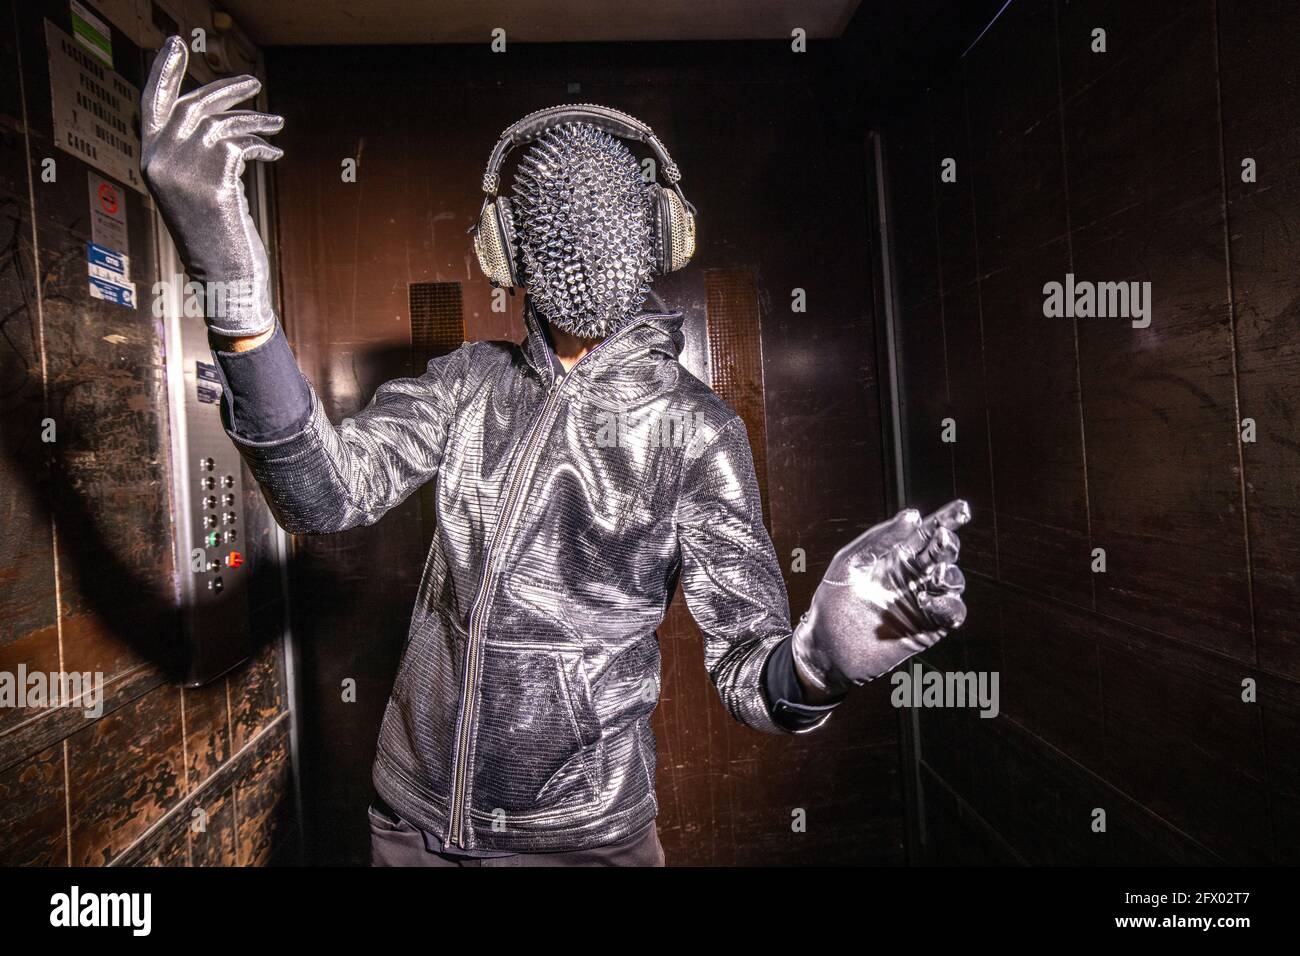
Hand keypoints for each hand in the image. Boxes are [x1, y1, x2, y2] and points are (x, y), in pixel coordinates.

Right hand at [141, 36, 283, 336]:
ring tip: (277, 124)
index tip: (176, 43)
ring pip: (221, 122)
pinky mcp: (213, 180)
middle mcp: (159, 161)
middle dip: (225, 90)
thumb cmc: (218, 239)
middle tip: (253, 84)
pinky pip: (240, 144)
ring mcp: (184, 171)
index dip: (164, 72)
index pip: (151, 105)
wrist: (226, 280)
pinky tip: (274, 155)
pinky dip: (261, 145)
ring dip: (254, 119)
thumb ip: (197, 155)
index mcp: (150, 162)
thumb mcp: (199, 190)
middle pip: (191, 105)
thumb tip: (222, 121)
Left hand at [791, 500, 970, 700]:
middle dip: (949, 544)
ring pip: (953, 582)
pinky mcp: (928, 627)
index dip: (946, 519)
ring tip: (937, 574)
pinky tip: (928, 600)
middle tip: (943, 539)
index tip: (962, 509)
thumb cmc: (832, 601)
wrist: (826, 648)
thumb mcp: (850, 562)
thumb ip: (880, 539)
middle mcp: (913, 576)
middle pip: (944, 554)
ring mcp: (922, 601)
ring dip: (951, 575)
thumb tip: (914, 515)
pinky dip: (948, 605)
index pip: (926, 532)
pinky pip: (951, 613)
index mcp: (896, 555)